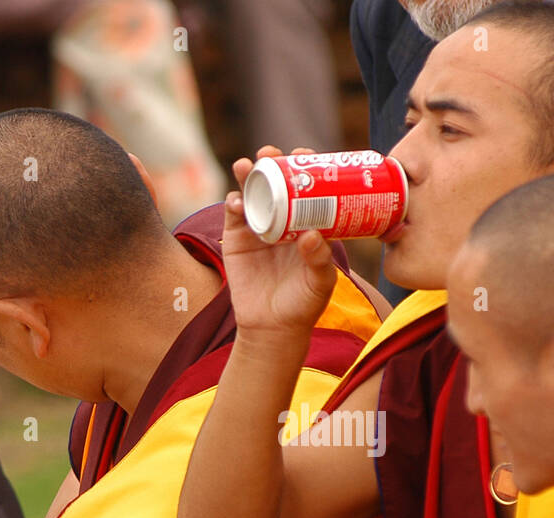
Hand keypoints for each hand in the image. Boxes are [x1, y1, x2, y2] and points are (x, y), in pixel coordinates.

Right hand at [221, 146, 337, 345]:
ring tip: (247, 165)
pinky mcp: (236, 238)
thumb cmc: (303, 304)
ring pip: (252, 192)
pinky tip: (236, 200)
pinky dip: (233, 203)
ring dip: (247, 174)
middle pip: (276, 182)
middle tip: (272, 154)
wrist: (273, 328)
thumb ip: (320, 260)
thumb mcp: (320, 283)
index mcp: (307, 223)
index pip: (307, 188)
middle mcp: (282, 219)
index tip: (306, 157)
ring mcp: (257, 226)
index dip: (305, 168)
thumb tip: (313, 235)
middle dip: (273, 163)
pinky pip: (233, 214)